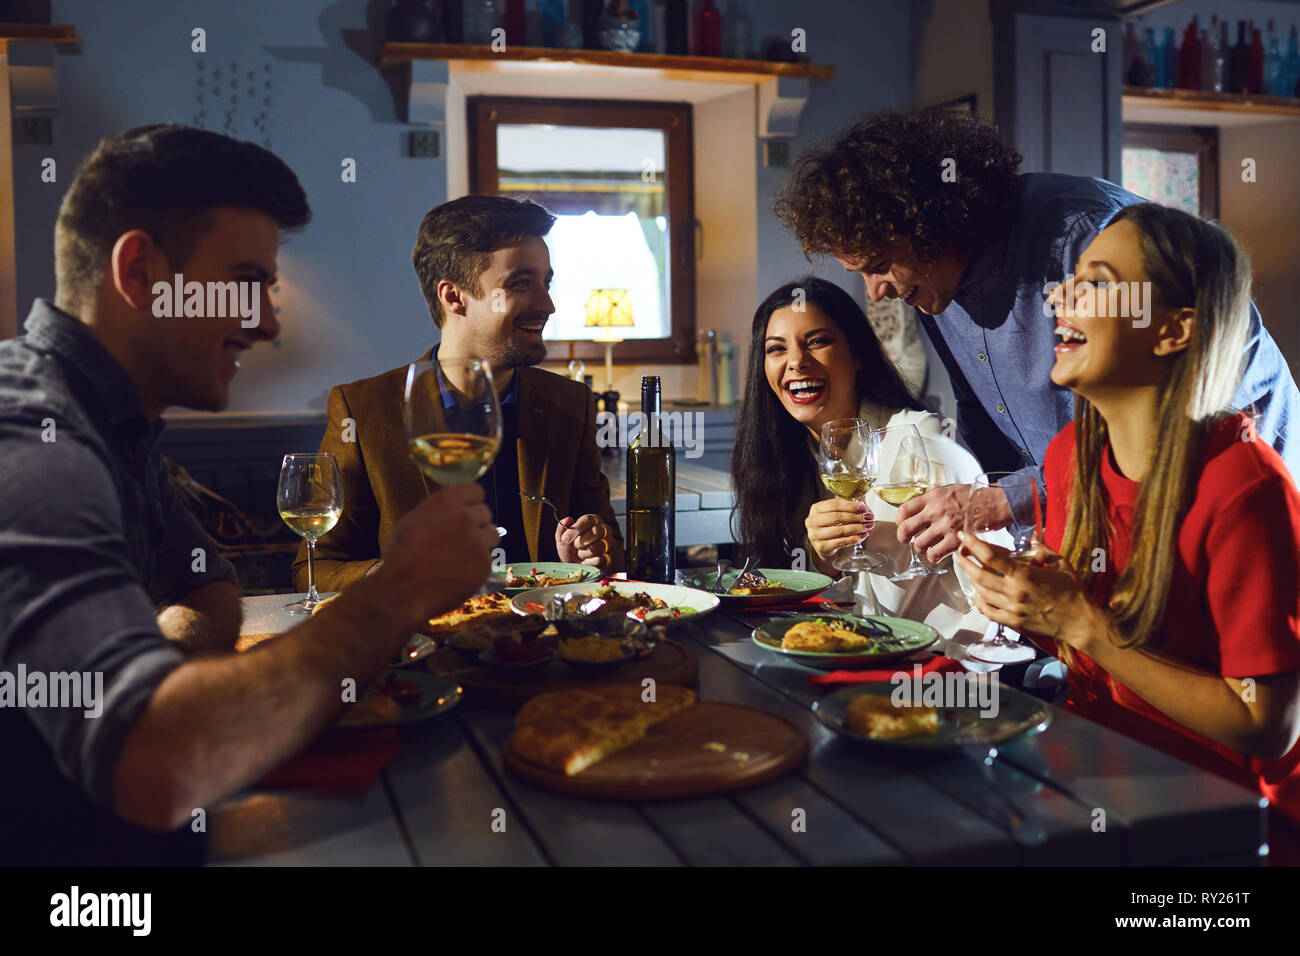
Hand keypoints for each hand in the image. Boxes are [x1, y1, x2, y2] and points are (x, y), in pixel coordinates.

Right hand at [369, 483, 496, 624]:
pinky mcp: (484, 565)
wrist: (404, 590)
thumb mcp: (415, 519)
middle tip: (460, 538)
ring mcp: (477, 542)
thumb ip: (440, 508)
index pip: (476, 491)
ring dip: (482, 542)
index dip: (471, 502)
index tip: (466, 511)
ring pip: (493, 534)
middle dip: (476, 523)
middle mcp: (466, 518)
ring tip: (460, 555)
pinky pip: (488, 558)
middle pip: (485, 512)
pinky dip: (478, 564)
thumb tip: (456, 502)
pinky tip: (459, 572)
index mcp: (446, 502)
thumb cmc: (403, 555)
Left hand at [556, 514, 612, 568]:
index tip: (565, 539)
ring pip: (597, 547)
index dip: (575, 529)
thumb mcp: (562, 538)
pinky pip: (599, 560)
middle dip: (580, 543)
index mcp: (592, 521)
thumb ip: (562, 528)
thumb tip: (567, 520)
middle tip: (576, 547)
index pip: (587, 520)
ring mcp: (609, 543)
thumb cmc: (570, 549)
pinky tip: (586, 561)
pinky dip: (588, 562)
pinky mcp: (610, 557)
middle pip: (596, 533)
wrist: (575, 567)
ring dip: (583, 553)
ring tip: (581, 554)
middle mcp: (604, 530)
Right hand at [805, 498, 875, 563]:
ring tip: (867, 527)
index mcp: (816, 509)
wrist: (824, 545)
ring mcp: (815, 535)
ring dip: (856, 528)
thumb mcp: (837, 513)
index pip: (834, 505)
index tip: (863, 507)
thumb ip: (848, 507)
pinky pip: (839, 542)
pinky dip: (852, 540)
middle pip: (837, 517)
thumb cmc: (831, 526)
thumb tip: (863, 505)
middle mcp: (813, 521)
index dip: (851, 505)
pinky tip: (860, 537)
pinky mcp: (821, 547)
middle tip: (868, 518)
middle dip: (855, 517)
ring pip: (839, 530)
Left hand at [897, 483, 1004, 563]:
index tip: (902, 525)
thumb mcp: (948, 490)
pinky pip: (935, 554)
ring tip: (927, 546)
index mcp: (932, 497)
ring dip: (921, 548)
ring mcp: (946, 526)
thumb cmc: (973, 496)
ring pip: (919, 545)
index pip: (903, 510)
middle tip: (907, 540)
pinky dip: (934, 556)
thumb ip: (931, 500)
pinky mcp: (956, 540)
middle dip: (903, 538)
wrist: (995, 503)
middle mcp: (936, 511)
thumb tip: (916, 511)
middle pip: (906, 529)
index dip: (899, 520)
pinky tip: (938, 553)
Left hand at [954, 532, 1094, 648]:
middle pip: (978, 575)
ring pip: (981, 592)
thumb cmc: (1073, 591)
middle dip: (964, 562)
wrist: (1079, 622)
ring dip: (971, 580)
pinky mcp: (1013, 622)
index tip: (963, 536)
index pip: (990, 557)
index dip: (973, 544)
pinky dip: (979, 601)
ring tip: (968, 570)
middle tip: (958, 553)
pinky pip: (987, 611)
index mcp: (1024, 575)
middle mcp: (1013, 592)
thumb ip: (1044, 550)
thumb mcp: (1061, 564)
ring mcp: (1011, 609)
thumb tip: (1032, 539)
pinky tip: (978, 593)